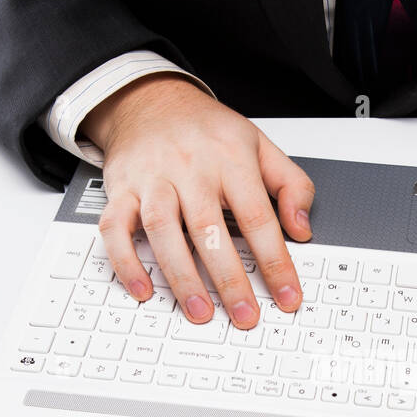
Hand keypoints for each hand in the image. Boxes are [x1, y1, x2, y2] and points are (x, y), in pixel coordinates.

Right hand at [83, 75, 313, 327]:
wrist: (151, 100)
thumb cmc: (208, 130)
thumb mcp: (261, 145)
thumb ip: (292, 185)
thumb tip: (302, 229)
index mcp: (231, 159)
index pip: (259, 218)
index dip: (276, 261)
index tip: (287, 296)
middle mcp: (190, 169)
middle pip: (210, 230)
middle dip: (229, 280)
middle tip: (244, 316)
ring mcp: (152, 179)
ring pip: (162, 230)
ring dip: (180, 277)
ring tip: (199, 311)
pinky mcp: (120, 189)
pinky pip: (115, 227)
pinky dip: (125, 260)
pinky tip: (142, 288)